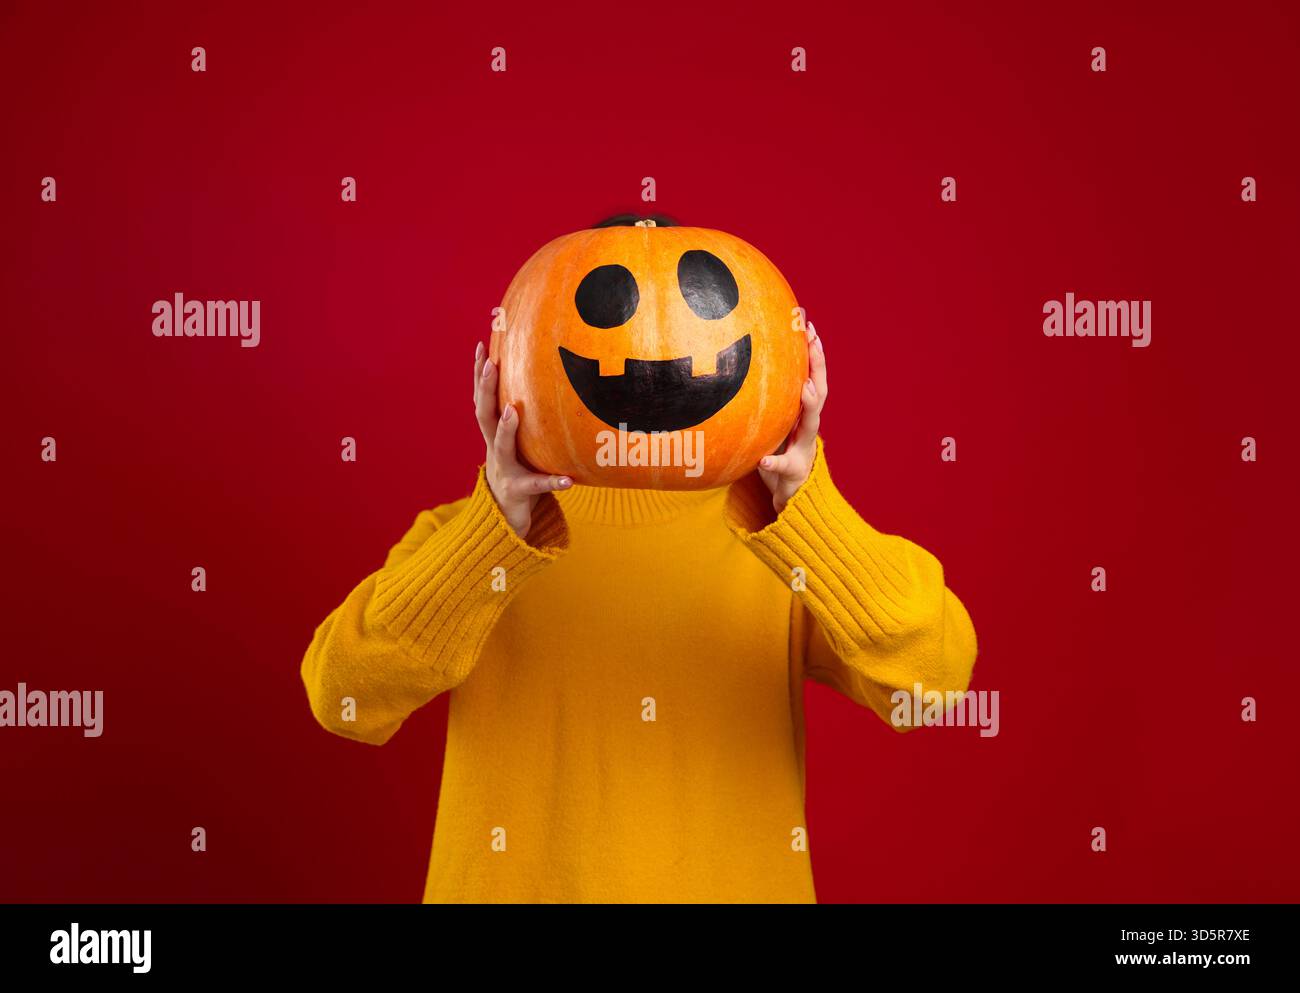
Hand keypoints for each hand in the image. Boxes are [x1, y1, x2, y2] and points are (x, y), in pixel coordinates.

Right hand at [474, 341, 572, 536]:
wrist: (504, 517)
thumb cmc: (516, 471)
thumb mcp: (516, 443)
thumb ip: (523, 417)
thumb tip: (544, 380)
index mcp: (493, 434)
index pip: (483, 399)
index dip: (478, 374)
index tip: (481, 345)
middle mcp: (493, 449)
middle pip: (483, 415)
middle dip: (484, 389)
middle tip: (490, 365)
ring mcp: (503, 470)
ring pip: (501, 447)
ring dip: (506, 429)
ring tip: (513, 412)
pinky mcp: (518, 492)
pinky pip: (537, 486)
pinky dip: (552, 482)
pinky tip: (569, 481)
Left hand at [758, 322, 826, 513]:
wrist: (791, 497)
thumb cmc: (778, 455)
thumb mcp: (772, 426)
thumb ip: (764, 404)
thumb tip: (735, 371)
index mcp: (802, 416)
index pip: (812, 378)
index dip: (813, 354)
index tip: (809, 325)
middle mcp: (808, 429)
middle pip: (820, 392)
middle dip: (819, 366)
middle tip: (814, 342)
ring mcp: (805, 451)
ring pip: (811, 426)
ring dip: (810, 406)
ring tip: (807, 389)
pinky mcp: (793, 474)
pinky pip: (783, 467)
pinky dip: (775, 463)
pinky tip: (764, 460)